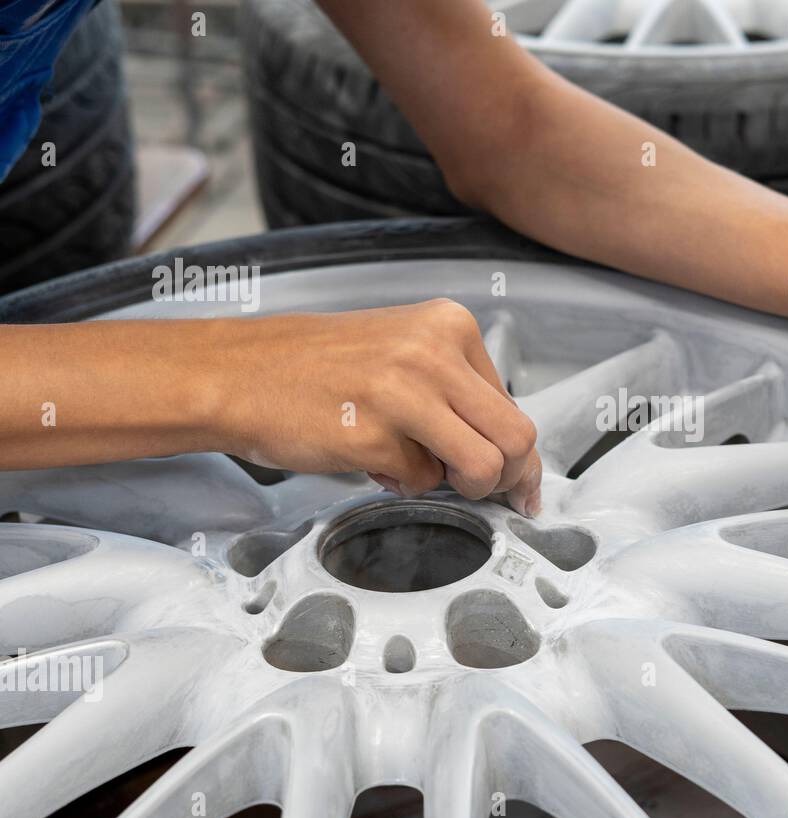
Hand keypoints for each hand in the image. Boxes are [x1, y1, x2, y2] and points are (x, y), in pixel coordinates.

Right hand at [219, 298, 541, 514]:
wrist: (238, 373)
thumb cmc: (319, 370)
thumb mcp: (404, 354)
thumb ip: (456, 392)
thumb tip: (508, 455)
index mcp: (450, 326)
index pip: (514, 405)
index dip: (518, 455)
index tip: (520, 486)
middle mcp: (435, 351)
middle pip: (516, 438)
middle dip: (506, 479)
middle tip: (480, 491)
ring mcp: (407, 392)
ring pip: (484, 467)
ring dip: (460, 487)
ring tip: (417, 469)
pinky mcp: (375, 434)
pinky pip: (422, 482)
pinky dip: (401, 483)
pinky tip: (368, 458)